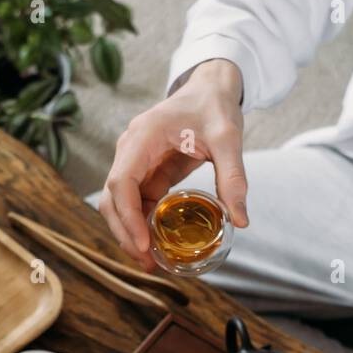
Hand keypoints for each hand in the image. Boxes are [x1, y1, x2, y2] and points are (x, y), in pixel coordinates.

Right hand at [98, 58, 247, 269]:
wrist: (210, 89)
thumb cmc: (214, 106)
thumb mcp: (228, 138)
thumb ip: (233, 176)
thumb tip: (241, 220)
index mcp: (143, 136)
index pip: (121, 182)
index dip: (128, 217)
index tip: (144, 244)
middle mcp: (130, 149)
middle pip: (111, 198)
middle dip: (124, 233)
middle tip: (147, 263)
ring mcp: (135, 161)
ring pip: (118, 203)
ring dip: (129, 233)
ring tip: (151, 262)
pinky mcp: (146, 171)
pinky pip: (136, 202)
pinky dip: (142, 225)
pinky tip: (156, 245)